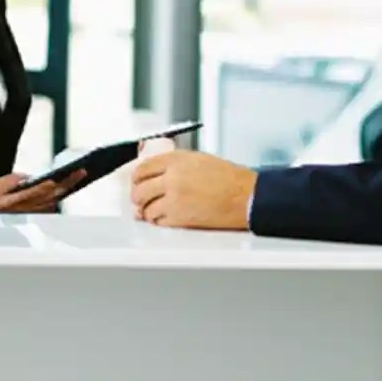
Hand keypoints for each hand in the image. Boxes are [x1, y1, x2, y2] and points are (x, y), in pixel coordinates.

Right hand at [0, 170, 87, 213]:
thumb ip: (12, 181)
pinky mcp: (29, 219)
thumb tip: (29, 177)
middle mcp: (24, 211)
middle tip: (81, 172)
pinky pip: (47, 208)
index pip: (37, 192)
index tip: (62, 176)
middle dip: (66, 184)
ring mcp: (28, 216)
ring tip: (77, 177)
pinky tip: (64, 188)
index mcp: (13, 202)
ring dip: (64, 190)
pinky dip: (56, 197)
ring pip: (52, 203)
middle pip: (50, 197)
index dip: (49, 185)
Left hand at [130, 150, 256, 229]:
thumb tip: (156, 174)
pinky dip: (158, 221)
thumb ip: (175, 165)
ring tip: (151, 211)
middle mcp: (172, 177)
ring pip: (146, 208)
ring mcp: (174, 198)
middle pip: (139, 189)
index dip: (136, 178)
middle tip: (139, 200)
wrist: (245, 196)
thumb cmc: (229, 179)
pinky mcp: (180, 217)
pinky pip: (158, 221)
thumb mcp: (199, 159)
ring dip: (146, 211)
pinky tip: (163, 218)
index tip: (136, 182)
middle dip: (137, 196)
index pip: (143, 168)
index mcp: (176, 160)